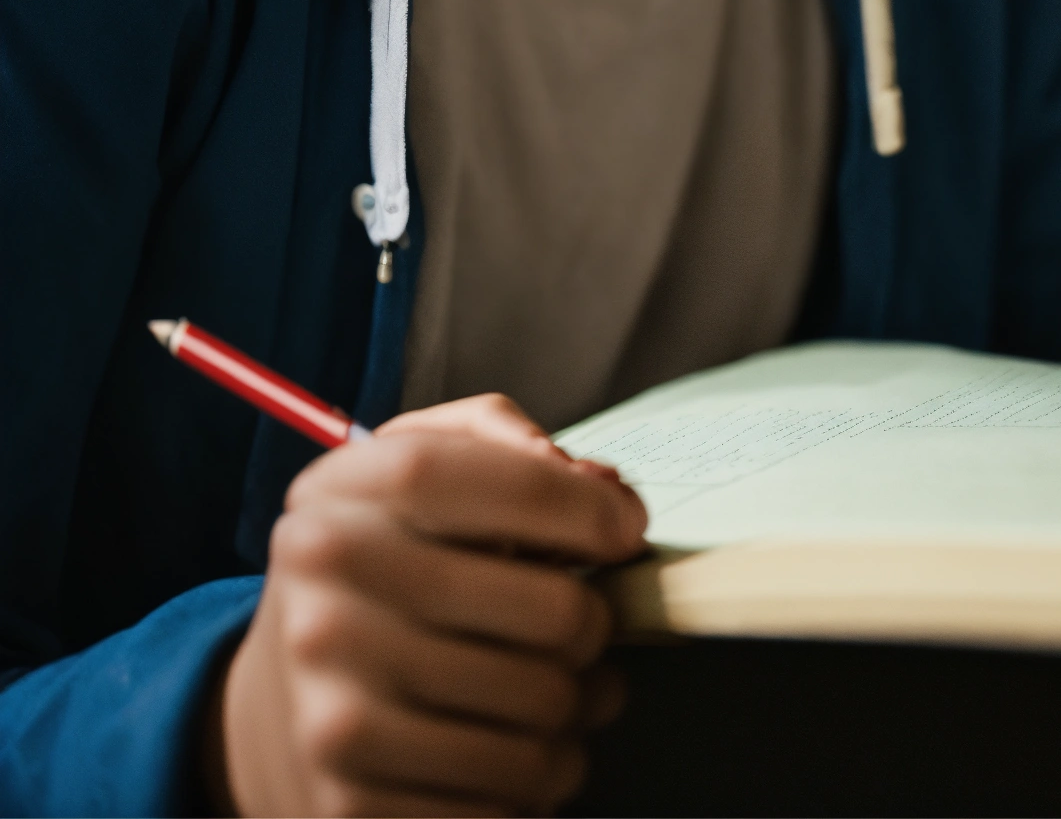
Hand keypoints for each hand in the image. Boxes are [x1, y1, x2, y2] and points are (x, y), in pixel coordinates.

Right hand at [210, 393, 646, 816]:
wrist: (273, 709)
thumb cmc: (377, 569)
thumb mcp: (409, 468)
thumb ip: (501, 441)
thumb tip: (598, 486)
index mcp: (344, 501)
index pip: (498, 479)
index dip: (579, 503)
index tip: (622, 527)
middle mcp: (329, 602)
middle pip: (554, 612)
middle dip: (594, 620)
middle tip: (577, 624)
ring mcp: (338, 710)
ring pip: (549, 711)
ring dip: (579, 704)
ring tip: (553, 686)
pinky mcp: (357, 803)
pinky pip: (512, 796)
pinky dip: (538, 776)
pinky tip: (511, 746)